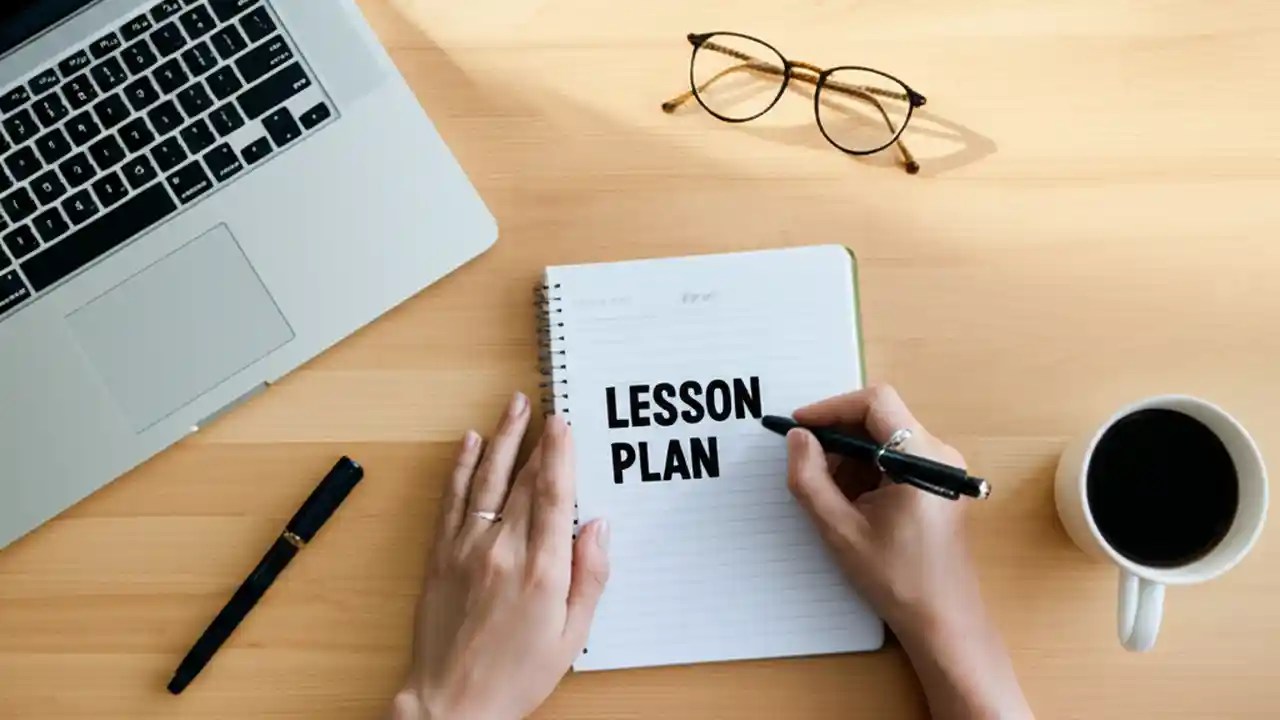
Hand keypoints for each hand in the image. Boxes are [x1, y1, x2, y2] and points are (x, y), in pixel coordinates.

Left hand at [389, 394, 610, 719]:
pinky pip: (452, 499)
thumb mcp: (571, 637)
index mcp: (541, 570)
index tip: (564, 422)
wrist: (450, 704)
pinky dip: (461, 467)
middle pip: (522, 479)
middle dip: (536, 438)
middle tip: (545, 403)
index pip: (553, 495)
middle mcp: (502, 550)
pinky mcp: (440, 556)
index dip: (560, 454)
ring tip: (512, 406)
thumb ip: (589, 577)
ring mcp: (466, 548)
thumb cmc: (514, 676)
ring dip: (502, 439)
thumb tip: (597, 527)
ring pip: (486, 479)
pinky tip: (471, 443)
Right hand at [786, 385, 1033, 719]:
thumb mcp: (841, 530)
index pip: (875, 402)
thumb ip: (811, 479)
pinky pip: (895, 457)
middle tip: (807, 465)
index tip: (799, 428)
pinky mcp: (938, 482)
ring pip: (884, 438)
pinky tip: (851, 503)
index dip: (831, 407)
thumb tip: (797, 439)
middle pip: (880, 417)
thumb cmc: (896, 579)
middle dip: (838, 436)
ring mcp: (942, 467)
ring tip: (830, 495)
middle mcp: (939, 453)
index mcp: (923, 458)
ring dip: (850, 457)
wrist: (943, 619)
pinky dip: (866, 470)